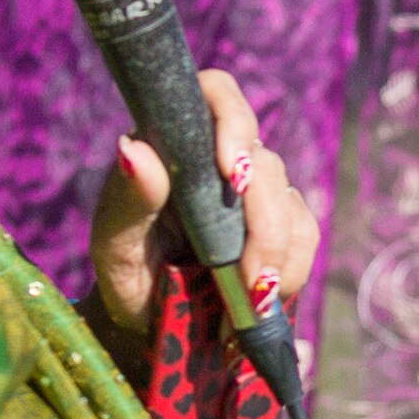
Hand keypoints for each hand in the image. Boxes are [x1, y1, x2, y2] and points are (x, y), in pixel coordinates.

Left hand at [84, 68, 320, 375]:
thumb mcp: (113, 245)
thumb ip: (126, 200)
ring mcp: (254, 191)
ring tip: (252, 303)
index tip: (233, 172)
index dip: (234, 118)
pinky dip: (291, 269)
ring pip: (288, 202)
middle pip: (263, 163)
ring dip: (279, 254)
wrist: (151, 324)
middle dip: (264, 226)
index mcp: (175, 144)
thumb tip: (133, 149)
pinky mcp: (281, 224)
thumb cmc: (125, 277)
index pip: (215, 94)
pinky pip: (305, 234)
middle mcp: (218, 158)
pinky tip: (265, 298)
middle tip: (250, 281)